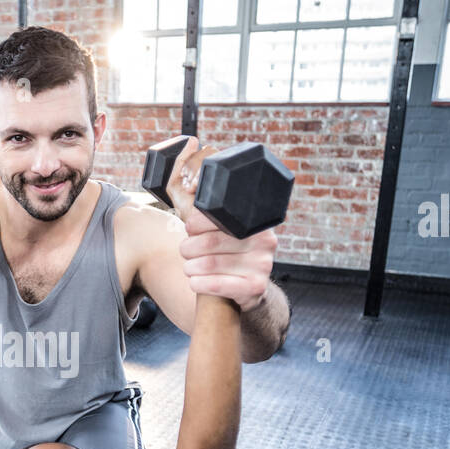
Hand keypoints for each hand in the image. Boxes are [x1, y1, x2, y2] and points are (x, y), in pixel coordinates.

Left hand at [165, 137, 276, 311]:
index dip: (195, 222)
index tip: (188, 228)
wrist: (249, 290)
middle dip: (188, 248)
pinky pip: (217, 285)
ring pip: (208, 264)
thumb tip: (187, 158)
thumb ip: (206, 202)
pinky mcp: (254, 288)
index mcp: (255, 221)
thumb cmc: (228, 253)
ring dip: (190, 267)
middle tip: (185, 251)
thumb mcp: (222, 228)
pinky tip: (195, 281)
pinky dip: (199, 283)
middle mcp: (264, 240)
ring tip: (188, 266)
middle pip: (208, 242)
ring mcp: (262, 265)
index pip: (217, 216)